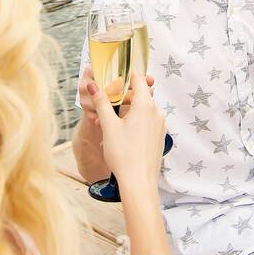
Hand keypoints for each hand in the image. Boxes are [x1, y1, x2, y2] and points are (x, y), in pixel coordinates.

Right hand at [84, 67, 165, 191]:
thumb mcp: (108, 126)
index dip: (126, 73)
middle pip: (141, 93)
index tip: (114, 72)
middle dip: (123, 94)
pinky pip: (147, 120)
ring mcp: (160, 124)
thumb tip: (92, 85)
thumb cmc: (123, 154)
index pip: (138, 78)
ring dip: (128, 109)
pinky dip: (135, 120)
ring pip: (144, 108)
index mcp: (146, 105)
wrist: (139, 182)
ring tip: (110, 120)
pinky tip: (121, 132)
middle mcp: (157, 111)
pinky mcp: (160, 135)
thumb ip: (102, 102)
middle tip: (107, 99)